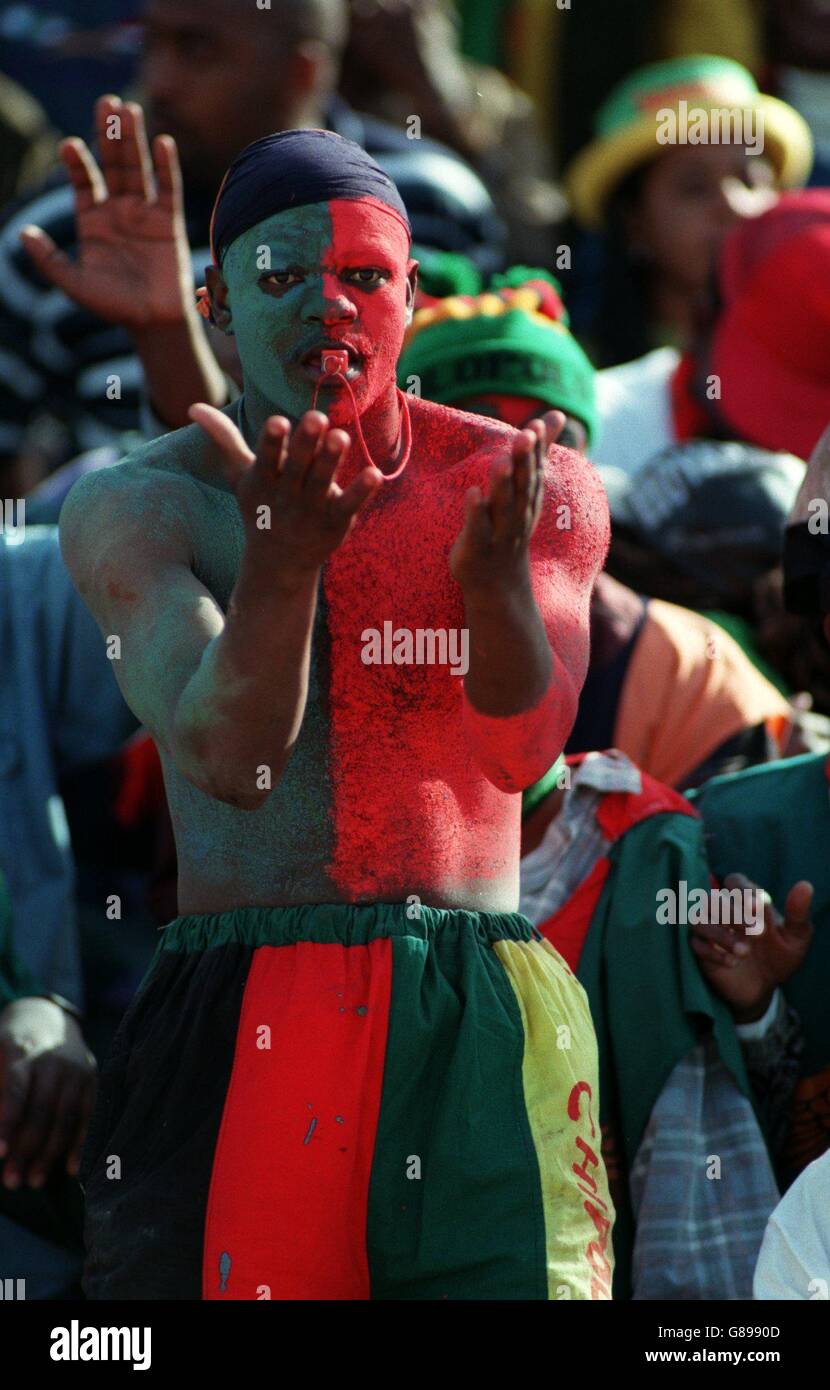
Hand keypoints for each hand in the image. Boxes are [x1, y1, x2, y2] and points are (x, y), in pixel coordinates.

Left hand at [0, 998, 96, 1188]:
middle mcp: (53, 1060)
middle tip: (11, 1181)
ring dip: (50, 1153)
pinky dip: (81, 1143)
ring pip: (66, 1117)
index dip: (7, 1122)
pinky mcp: (93, 1079)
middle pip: (41, 1110)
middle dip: (26, 1149)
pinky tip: (71, 1168)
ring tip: (34, 1181)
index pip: (15, 1090)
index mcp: (21, 1051)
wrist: (46, 1020)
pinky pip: (89, 1116)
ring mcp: (76, 1070)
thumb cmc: (8, 1049)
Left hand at [19, 94, 192, 328]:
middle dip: (108, 135)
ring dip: (134, 140)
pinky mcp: (169, 222)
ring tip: (128, 110)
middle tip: (104, 103)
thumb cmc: (113, 306)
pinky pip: (168, 188)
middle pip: (112, 164)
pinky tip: (161, 142)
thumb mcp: (74, 284)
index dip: (77, 163)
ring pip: (138, 169)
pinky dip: (166, 166)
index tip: (69, 146)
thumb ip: (49, 260)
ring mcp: (144, 213)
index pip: (84, 181)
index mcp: (93, 220)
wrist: (153, 323)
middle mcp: (117, 210)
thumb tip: (22, 234)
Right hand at [189, 405, 382, 576]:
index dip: (272, 441)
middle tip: (316, 418)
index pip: (267, 457)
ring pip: (323, 482)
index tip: (278, 421)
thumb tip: (193, 406)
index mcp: (263, 479)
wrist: (278, 563)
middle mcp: (287, 494)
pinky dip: (361, 492)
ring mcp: (312, 509)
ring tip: (341, 436)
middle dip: (305, 444)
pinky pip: (349, 506)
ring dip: (332, 460)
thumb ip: (225, 439)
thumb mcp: (242, 475)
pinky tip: (374, 473)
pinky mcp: (336, 522)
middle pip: (297, 467)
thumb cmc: (261, 507)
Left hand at [450, 419, 545, 593]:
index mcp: (528, 499)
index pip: (534, 471)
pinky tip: (473, 493)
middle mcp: (518, 515)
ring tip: (502, 461)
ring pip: (503, 507)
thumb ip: (538, 452)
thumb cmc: (510, 528)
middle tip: (525, 435)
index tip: (537, 424)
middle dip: (524, 462)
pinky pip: (477, 530)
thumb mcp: (526, 490)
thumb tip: (557, 414)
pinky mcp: (477, 549)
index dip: (536, 449)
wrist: (499, 585)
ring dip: (503, 485)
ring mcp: (499, 533)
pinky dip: (476, 513)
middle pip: (523, 486)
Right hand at [690, 874, 813, 1022]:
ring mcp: (709, 929)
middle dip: (733, 914)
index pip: (735, 882)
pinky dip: (713, 953)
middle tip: (756, 931)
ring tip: (745, 952)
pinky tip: (733, 963)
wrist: (765, 987)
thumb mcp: (795, 937)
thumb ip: (797, 913)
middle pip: (713, 899)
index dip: (743, 891)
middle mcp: (723, 910)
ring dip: (721, 935)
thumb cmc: (779, 955)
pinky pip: (696, 945)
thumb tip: (805, 885)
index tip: (758, 907)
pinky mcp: (700, 950)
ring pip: (699, 921)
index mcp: (745, 900)